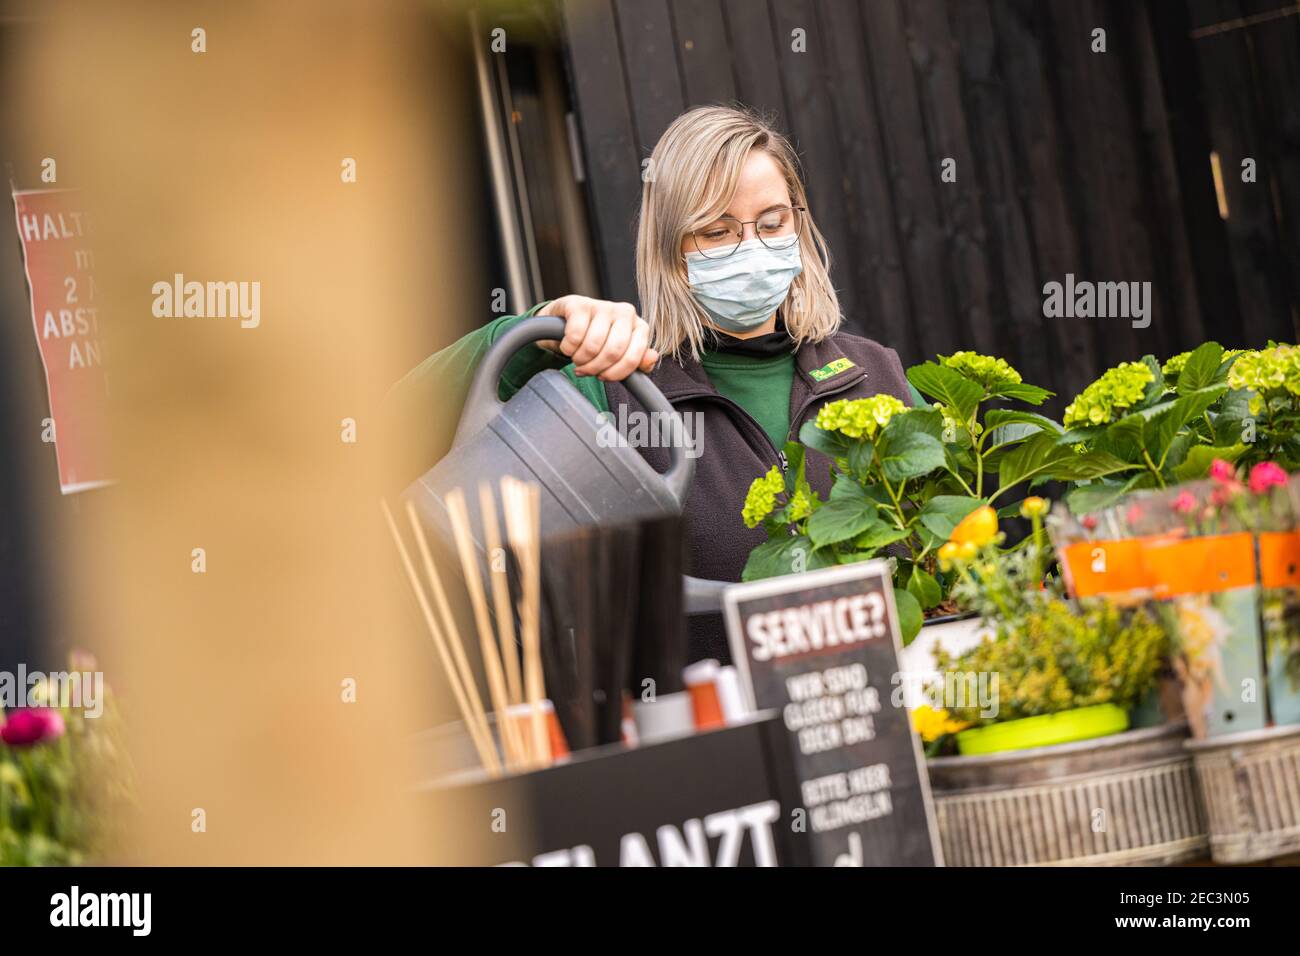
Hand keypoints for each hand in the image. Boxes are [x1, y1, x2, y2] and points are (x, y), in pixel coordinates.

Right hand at [537, 295, 658, 380]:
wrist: (569, 321)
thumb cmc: (599, 340)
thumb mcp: (621, 354)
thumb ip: (638, 361)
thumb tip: (651, 358)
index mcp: (640, 327)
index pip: (633, 358)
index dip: (615, 373)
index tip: (603, 376)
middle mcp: (625, 313)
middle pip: (613, 352)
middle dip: (595, 368)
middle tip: (586, 370)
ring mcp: (603, 305)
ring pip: (593, 346)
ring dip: (580, 359)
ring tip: (577, 359)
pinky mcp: (580, 304)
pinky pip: (575, 335)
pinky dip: (568, 348)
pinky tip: (568, 346)